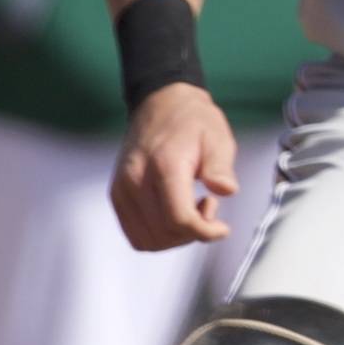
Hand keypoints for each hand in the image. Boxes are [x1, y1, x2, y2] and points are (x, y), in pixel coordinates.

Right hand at [111, 84, 242, 252]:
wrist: (160, 103)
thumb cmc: (192, 121)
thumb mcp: (217, 138)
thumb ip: (221, 166)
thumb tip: (226, 189)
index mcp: (163, 165)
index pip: (179, 218)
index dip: (205, 232)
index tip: (222, 228)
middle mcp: (135, 180)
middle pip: (164, 233)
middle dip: (193, 233)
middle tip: (209, 209)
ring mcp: (121, 189)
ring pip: (147, 240)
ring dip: (175, 237)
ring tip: (192, 210)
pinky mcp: (117, 195)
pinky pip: (135, 234)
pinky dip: (158, 235)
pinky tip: (174, 213)